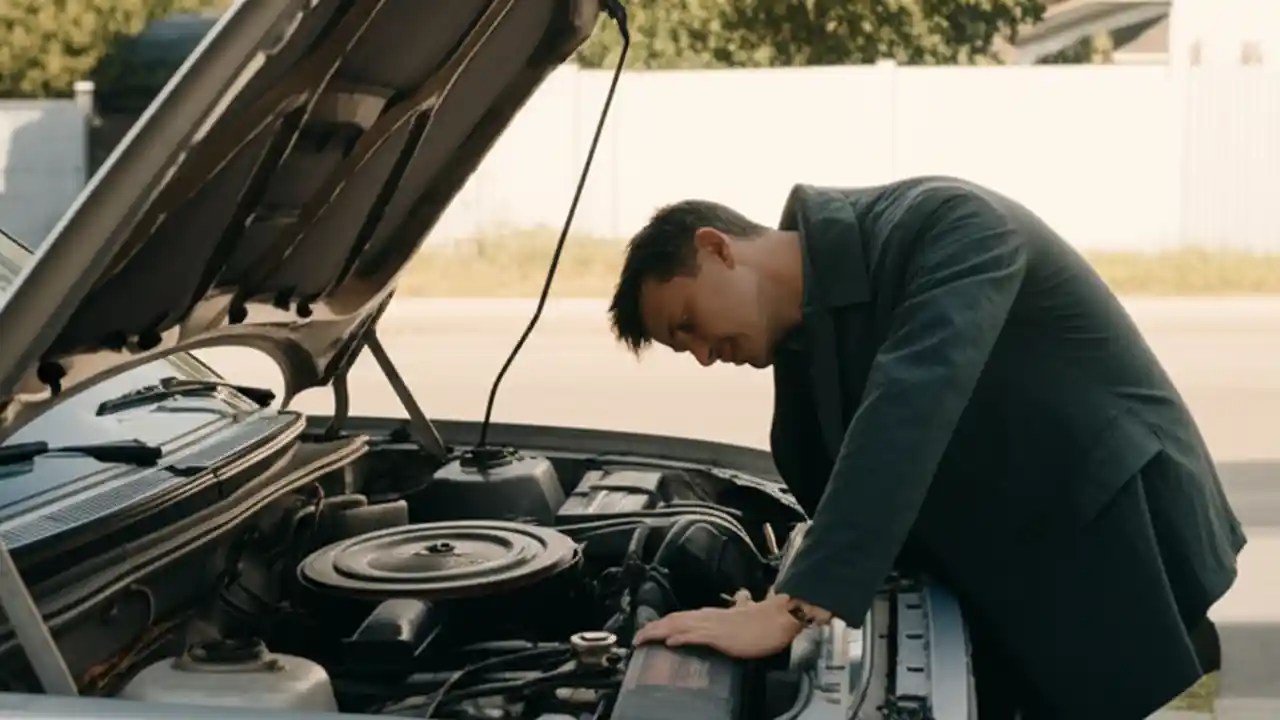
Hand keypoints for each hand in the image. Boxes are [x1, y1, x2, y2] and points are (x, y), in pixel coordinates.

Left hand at [632, 595, 803, 658]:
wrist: (778, 619)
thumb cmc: (764, 620)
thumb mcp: (746, 613)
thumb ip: (740, 607)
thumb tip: (743, 597)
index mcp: (712, 614)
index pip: (681, 617)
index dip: (663, 623)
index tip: (650, 631)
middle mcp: (707, 617)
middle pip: (673, 619)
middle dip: (652, 628)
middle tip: (636, 638)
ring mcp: (712, 626)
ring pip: (678, 625)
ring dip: (658, 632)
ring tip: (642, 639)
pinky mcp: (719, 636)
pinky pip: (695, 636)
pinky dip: (680, 638)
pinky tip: (669, 642)